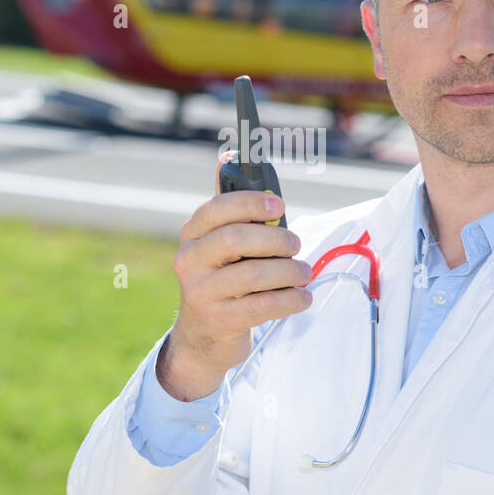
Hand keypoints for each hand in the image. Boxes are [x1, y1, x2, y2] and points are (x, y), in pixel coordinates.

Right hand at [160, 153, 312, 399]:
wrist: (201, 339)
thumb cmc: (222, 281)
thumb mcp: (220, 247)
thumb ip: (233, 211)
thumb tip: (229, 155)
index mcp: (191, 236)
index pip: (215, 209)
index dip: (250, 203)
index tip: (279, 205)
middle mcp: (189, 261)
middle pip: (235, 239)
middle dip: (275, 239)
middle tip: (296, 245)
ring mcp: (201, 293)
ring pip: (253, 274)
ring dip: (289, 271)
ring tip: (304, 272)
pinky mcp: (219, 321)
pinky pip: (262, 305)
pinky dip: (290, 299)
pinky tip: (302, 297)